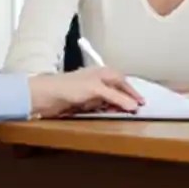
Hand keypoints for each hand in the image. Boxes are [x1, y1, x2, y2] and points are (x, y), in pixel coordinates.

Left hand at [28, 68, 144, 118]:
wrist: (46, 96)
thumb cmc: (70, 87)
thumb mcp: (96, 90)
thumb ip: (116, 98)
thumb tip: (134, 106)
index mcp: (103, 73)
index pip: (123, 82)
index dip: (133, 92)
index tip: (142, 104)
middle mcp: (98, 80)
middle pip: (117, 89)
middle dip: (126, 99)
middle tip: (135, 110)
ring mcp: (90, 91)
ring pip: (109, 99)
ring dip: (116, 106)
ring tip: (123, 114)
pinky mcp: (82, 102)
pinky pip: (99, 106)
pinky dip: (105, 110)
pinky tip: (107, 114)